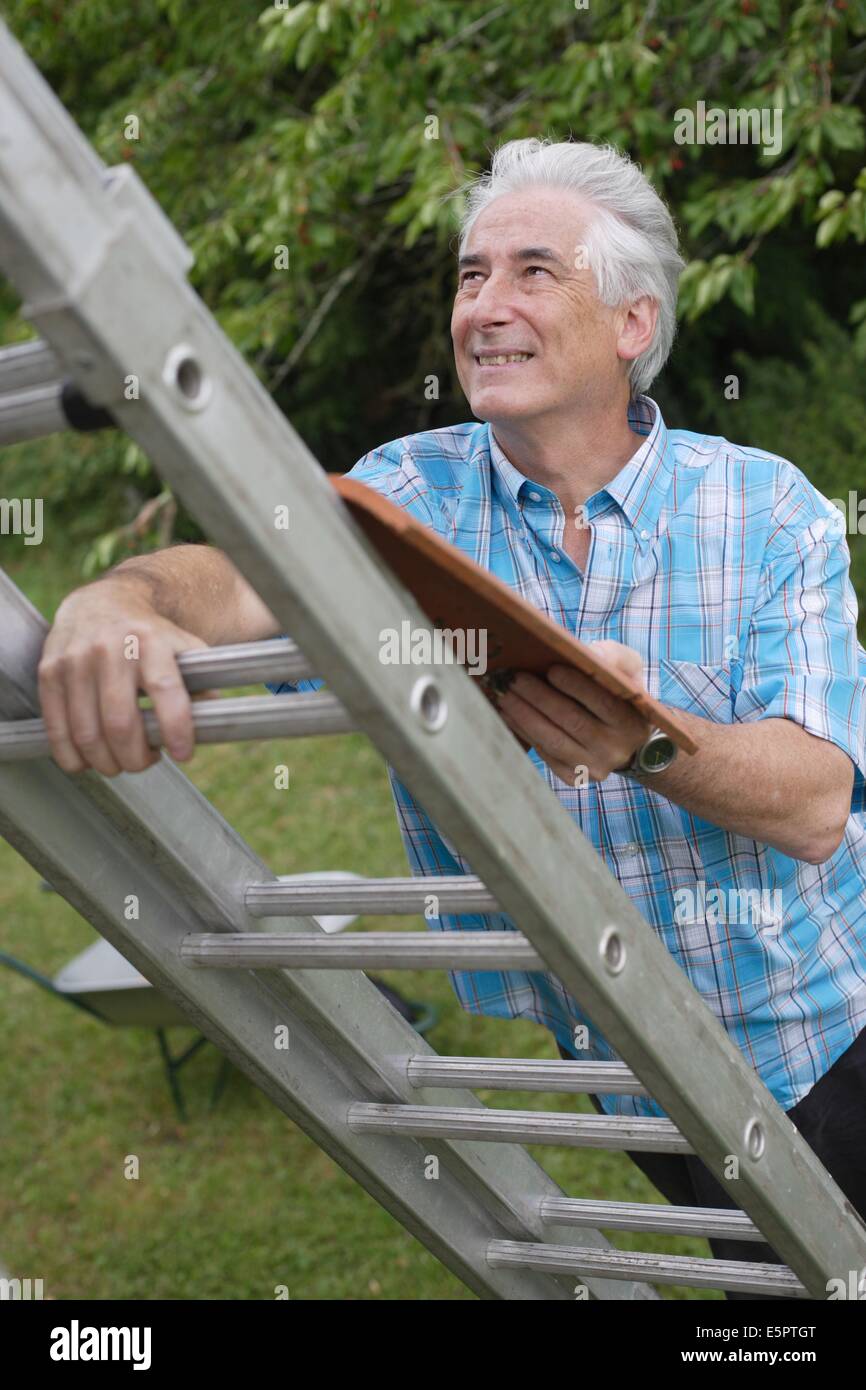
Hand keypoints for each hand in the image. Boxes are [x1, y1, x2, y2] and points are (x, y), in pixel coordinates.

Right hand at [38, 581, 216, 776]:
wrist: (103, 602)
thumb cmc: (150, 636)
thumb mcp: (182, 648)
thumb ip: (201, 683)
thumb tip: (213, 722)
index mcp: (150, 641)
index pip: (164, 689)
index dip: (175, 728)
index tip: (183, 754)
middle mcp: (110, 648)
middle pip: (120, 723)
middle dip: (136, 758)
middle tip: (146, 761)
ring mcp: (76, 660)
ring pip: (87, 733)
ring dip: (107, 762)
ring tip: (121, 761)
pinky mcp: (50, 671)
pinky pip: (57, 728)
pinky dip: (73, 756)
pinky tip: (88, 759)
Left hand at [494, 641, 651, 784]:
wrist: (629, 744)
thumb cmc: (621, 696)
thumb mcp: (629, 672)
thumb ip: (614, 657)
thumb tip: (589, 653)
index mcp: (631, 722)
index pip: (604, 703)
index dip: (577, 687)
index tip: (551, 669)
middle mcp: (614, 749)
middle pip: (572, 722)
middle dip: (539, 698)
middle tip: (514, 679)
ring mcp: (593, 767)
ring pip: (553, 741)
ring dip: (524, 716)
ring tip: (505, 695)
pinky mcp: (574, 776)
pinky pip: (544, 753)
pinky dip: (524, 732)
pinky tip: (509, 714)